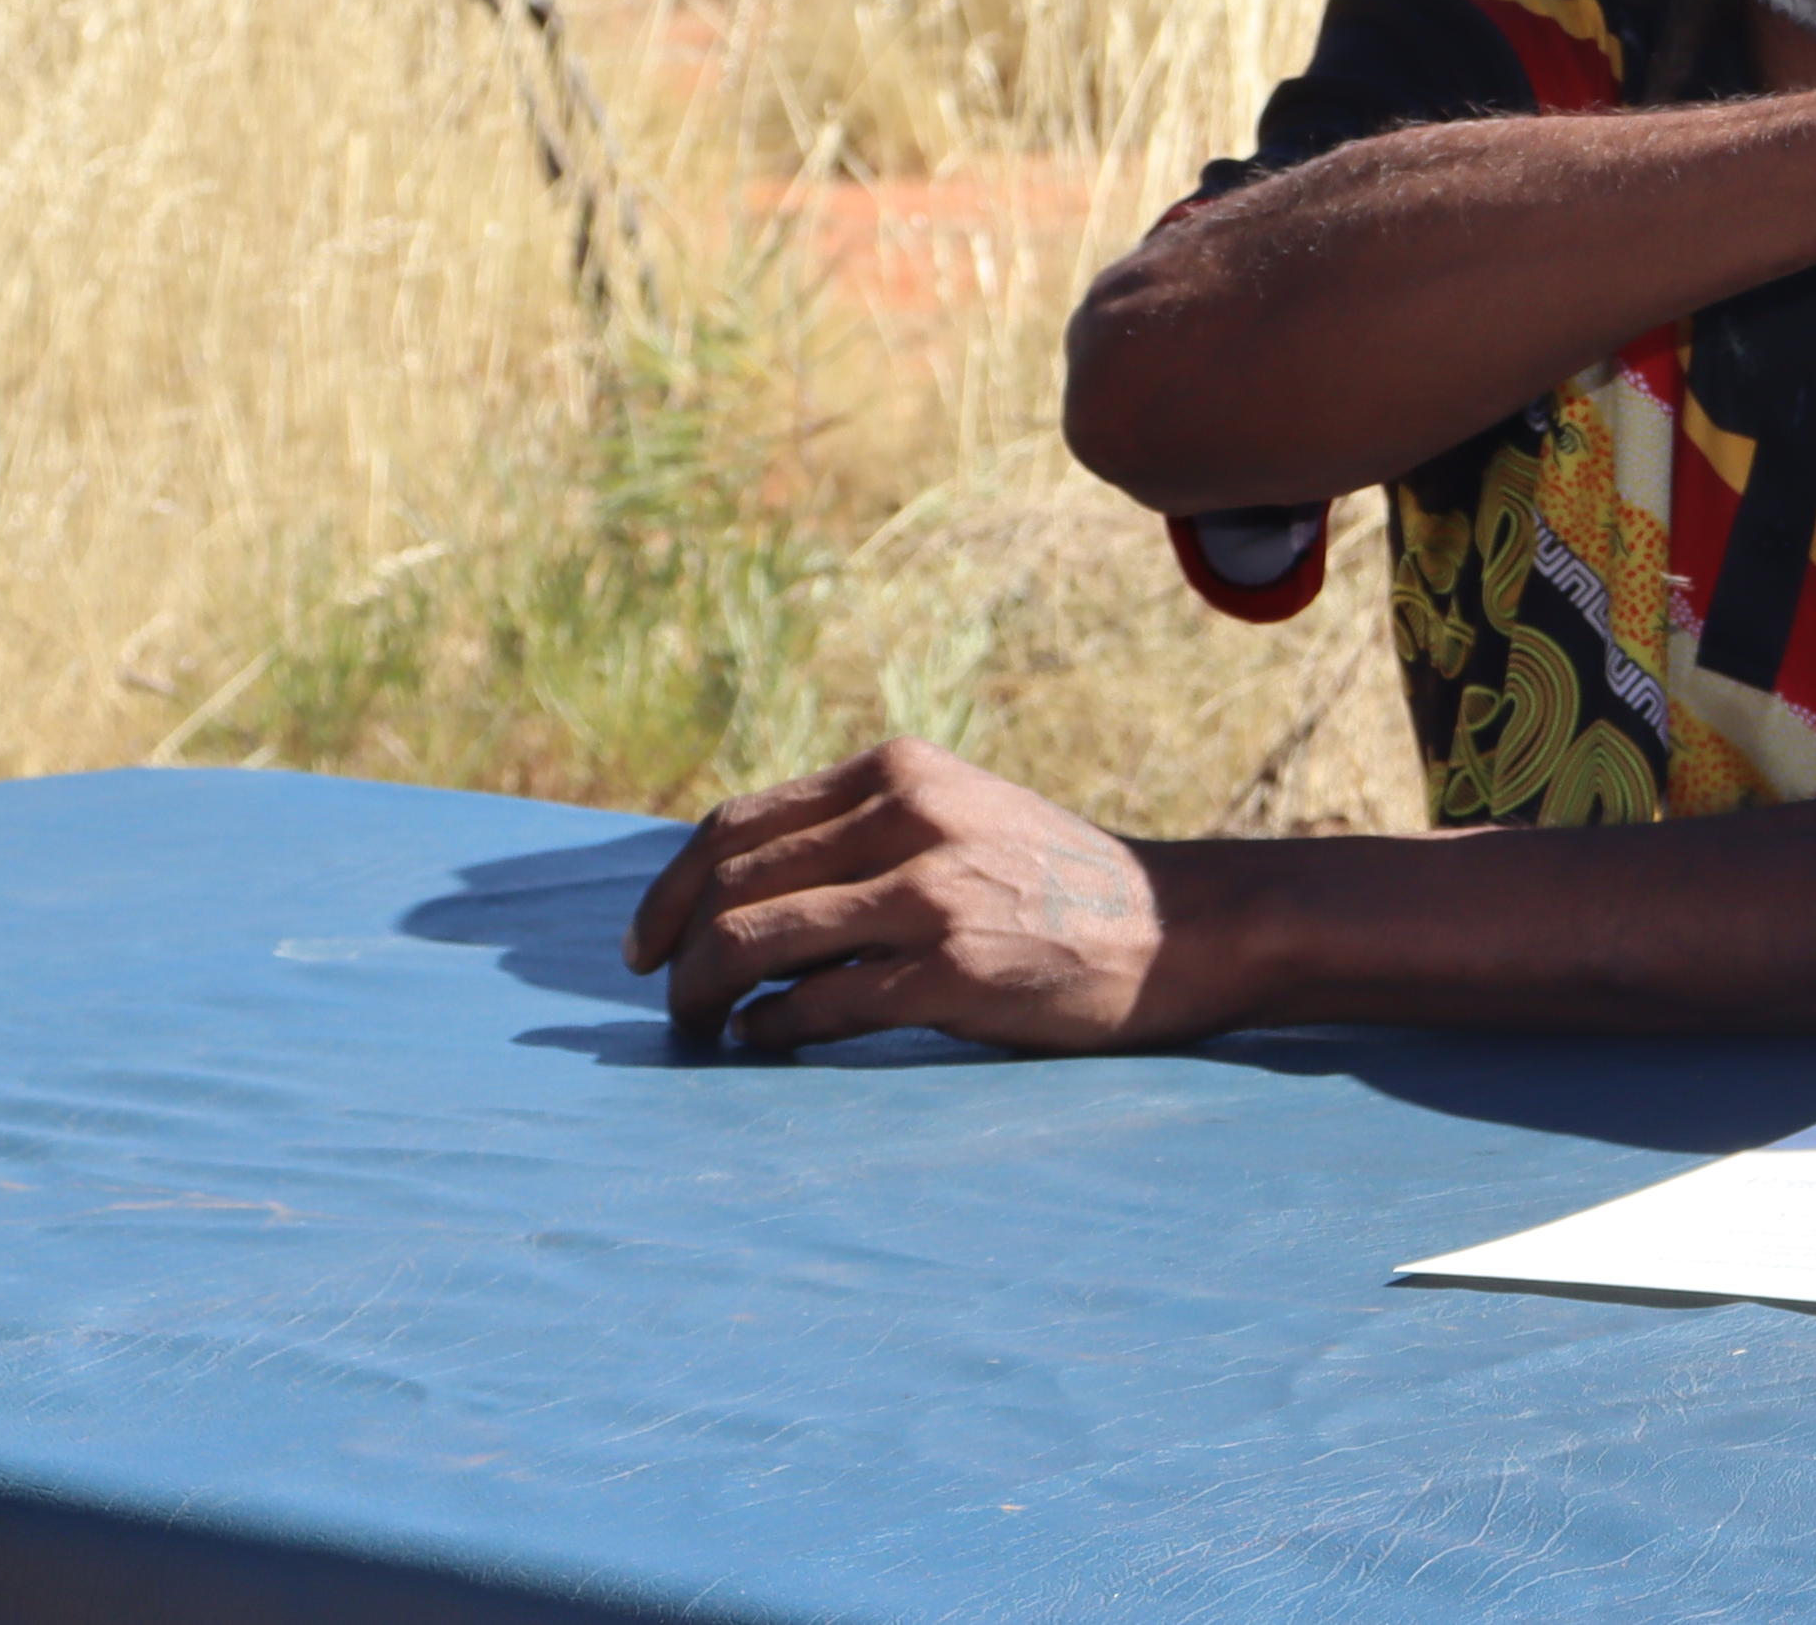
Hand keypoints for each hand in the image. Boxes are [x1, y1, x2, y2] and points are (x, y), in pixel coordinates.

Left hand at [623, 738, 1237, 1053]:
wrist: (1173, 928)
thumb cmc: (1052, 881)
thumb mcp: (956, 816)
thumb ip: (860, 833)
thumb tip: (725, 898)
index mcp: (900, 771)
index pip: (737, 824)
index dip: (669, 891)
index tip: (642, 947)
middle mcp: (911, 816)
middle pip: (733, 885)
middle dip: (677, 955)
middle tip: (672, 1004)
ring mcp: (932, 892)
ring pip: (755, 943)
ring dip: (706, 997)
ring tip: (704, 1030)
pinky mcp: (953, 970)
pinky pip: (818, 1006)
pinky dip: (770, 1032)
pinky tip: (766, 1044)